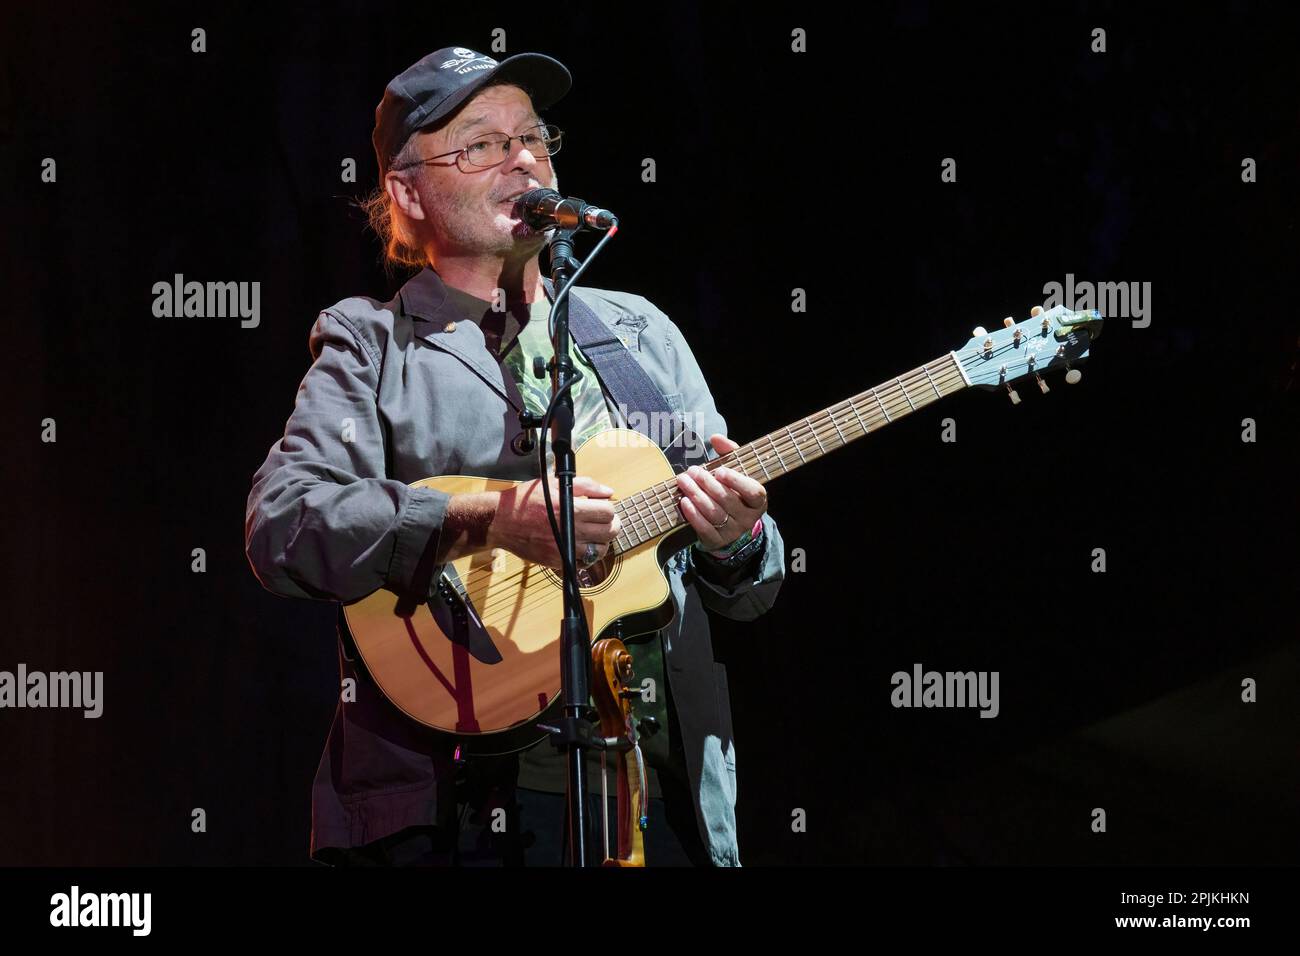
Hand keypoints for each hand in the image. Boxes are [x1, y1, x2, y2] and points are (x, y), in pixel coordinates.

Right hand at [493, 475, 620, 569]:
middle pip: (608, 532)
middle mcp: (570, 530)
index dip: (609, 508)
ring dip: (601, 542)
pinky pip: (583, 563)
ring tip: (593, 534)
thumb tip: (608, 492)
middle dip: (611, 525)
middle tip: (603, 521)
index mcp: (570, 509)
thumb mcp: (554, 484)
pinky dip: (587, 556)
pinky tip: (581, 546)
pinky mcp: (557, 561)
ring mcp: (564, 548)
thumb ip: (585, 485)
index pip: (607, 512)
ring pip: (599, 551)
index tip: (603, 507)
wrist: (501, 521)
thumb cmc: (525, 501)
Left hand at [675, 434, 767, 551]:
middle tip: (693, 471)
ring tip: (684, 482)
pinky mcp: (717, 541)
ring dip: (697, 496)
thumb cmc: (733, 492)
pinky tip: (684, 501)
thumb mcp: (736, 472)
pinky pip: (704, 528)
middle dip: (708, 484)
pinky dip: (693, 514)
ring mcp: (733, 531)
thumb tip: (716, 437)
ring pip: (714, 513)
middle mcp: (748, 518)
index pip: (753, 492)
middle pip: (727, 500)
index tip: (720, 471)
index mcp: (758, 501)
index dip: (737, 481)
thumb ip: (729, 452)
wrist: (730, 527)